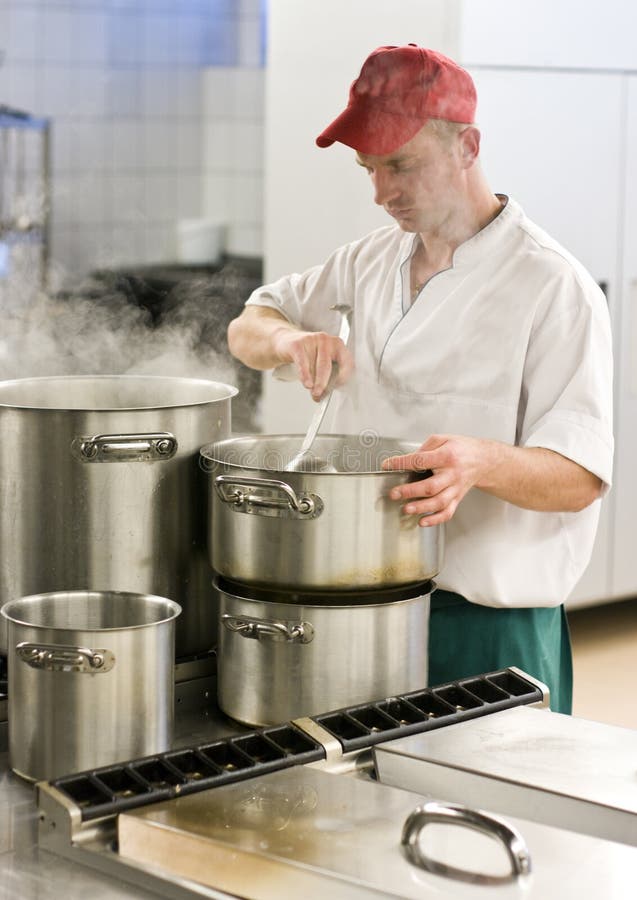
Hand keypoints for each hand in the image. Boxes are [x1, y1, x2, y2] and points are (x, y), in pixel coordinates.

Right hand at [273, 328, 353, 400]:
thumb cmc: (308, 354)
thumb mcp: (320, 363)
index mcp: (338, 345)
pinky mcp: (298, 344)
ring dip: (313, 381)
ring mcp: (312, 340)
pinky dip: (305, 375)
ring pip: (313, 365)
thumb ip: (326, 376)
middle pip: (327, 365)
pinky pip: (302, 362)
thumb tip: (323, 394)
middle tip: (320, 394)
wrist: (287, 342)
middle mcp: (327, 340)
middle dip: (323, 383)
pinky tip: (307, 383)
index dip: (343, 377)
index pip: (346, 361)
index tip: (338, 388)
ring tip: (313, 392)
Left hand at [382, 433, 496, 525]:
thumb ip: (425, 448)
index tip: (387, 465)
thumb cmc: (461, 449)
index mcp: (447, 456)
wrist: (484, 460)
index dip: (402, 463)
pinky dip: (435, 519)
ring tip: (406, 509)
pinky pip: (448, 512)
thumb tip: (410, 459)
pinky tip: (423, 521)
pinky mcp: (457, 498)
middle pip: (430, 487)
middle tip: (394, 493)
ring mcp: (455, 488)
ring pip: (439, 502)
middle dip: (410, 491)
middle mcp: (452, 474)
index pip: (420, 460)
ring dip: (421, 508)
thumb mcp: (443, 439)